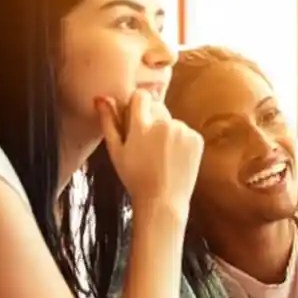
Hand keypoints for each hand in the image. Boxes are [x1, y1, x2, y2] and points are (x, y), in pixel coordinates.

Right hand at [97, 89, 202, 221]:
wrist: (163, 200)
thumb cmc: (135, 178)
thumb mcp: (115, 151)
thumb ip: (108, 122)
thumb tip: (101, 98)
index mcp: (141, 125)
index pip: (141, 96)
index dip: (138, 105)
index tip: (136, 116)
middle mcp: (164, 124)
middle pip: (157, 108)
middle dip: (152, 120)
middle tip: (148, 144)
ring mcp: (183, 131)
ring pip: (172, 122)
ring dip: (167, 132)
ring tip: (161, 155)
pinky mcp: (196, 139)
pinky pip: (186, 132)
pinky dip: (181, 141)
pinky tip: (174, 158)